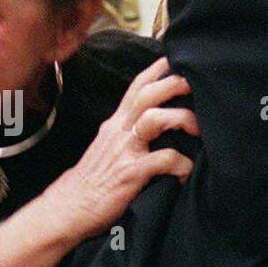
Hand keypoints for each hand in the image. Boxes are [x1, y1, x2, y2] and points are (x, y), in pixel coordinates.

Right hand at [42, 57, 196, 241]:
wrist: (68, 209)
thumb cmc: (91, 182)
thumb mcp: (106, 148)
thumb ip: (126, 133)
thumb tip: (154, 127)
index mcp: (115, 124)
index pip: (136, 87)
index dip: (157, 69)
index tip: (177, 57)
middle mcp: (119, 131)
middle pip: (147, 93)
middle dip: (174, 83)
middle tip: (197, 85)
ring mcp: (125, 151)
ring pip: (156, 118)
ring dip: (182, 118)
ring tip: (199, 130)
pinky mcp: (131, 173)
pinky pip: (164, 159)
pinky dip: (182, 164)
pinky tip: (186, 173)